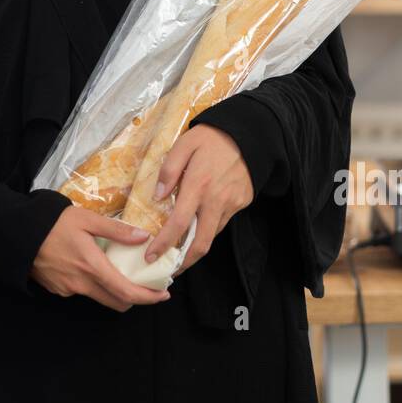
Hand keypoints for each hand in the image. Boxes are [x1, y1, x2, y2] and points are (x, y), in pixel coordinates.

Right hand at [30, 206, 171, 311]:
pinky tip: (90, 266)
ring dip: (113, 290)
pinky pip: (82, 291)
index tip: (163, 295)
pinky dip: (93, 284)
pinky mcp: (57, 289)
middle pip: (116, 302)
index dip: (147, 297)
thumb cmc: (52, 223)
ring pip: (99, 297)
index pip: (126, 292)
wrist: (15, 234)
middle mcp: (82, 284)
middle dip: (134, 298)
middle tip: (144, 284)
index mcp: (92, 267)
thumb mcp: (86, 219)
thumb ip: (116, 230)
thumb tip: (144, 238)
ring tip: (118, 271)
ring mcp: (68, 290)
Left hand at [144, 123, 252, 275]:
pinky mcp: (241, 203)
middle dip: (185, 262)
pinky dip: (209, 229)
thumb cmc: (212, 137)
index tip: (150, 257)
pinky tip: (199, 224)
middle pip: (201, 243)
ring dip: (197, 246)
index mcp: (198, 185)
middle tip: (170, 269)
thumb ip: (168, 170)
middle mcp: (216, 200)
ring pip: (212, 234)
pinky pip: (222, 222)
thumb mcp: (184, 144)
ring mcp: (231, 203)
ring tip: (181, 249)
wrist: (250, 133)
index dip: (164, 244)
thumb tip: (158, 197)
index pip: (178, 224)